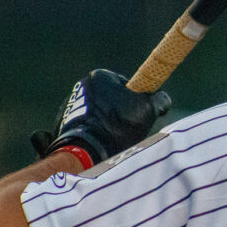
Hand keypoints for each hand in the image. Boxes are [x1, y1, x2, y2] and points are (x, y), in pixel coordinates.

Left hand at [31, 69, 170, 165]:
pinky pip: (87, 123)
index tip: (141, 112)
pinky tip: (101, 141)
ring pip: (99, 111)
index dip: (138, 98)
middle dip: (122, 110)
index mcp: (100, 76)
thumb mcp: (149, 109)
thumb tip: (163, 99)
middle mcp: (82, 85)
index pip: (127, 84)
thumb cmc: (118, 125)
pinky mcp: (64, 121)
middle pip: (112, 97)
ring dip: (108, 121)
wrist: (87, 151)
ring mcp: (70, 104)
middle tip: (130, 126)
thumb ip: (160, 98)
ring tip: (115, 136)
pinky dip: (95, 130)